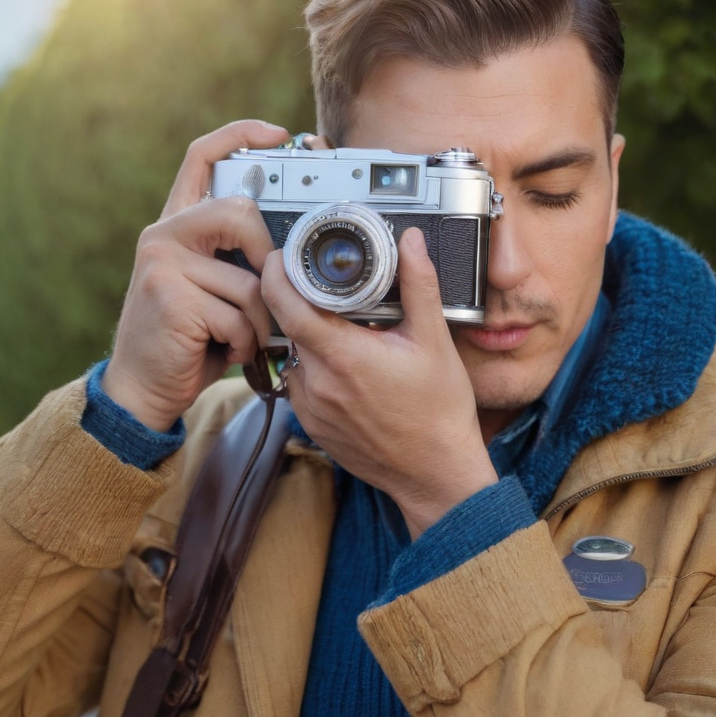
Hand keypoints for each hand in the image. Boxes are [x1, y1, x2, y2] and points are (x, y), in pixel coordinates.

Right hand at [102, 120, 287, 430]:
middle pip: (238, 212)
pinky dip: (245, 342)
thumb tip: (290, 249)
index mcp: (176, 225)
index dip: (240, 134)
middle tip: (266, 293)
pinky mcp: (169, 295)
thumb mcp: (212, 289)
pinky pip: (238, 314)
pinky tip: (226, 351)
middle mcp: (163, 235)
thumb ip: (238, 259)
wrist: (143, 389)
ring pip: (248, 279)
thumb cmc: (190, 341)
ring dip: (258, 321)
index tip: (276, 133)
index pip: (202, 157)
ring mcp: (162, 262)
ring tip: (241, 338)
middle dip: (267, 257)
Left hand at [262, 227, 497, 537]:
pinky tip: (346, 369)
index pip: (287, 306)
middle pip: (290, 327)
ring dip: (311, 339)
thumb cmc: (439, 413)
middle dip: (302, 303)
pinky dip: (316, 369)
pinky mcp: (312, 426)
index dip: (276, 276)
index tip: (281, 257)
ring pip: (295, 356)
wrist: (435, 474)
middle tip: (326, 289)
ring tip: (345, 332)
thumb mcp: (435, 342)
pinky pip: (301, 384)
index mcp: (344, 356)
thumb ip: (418, 285)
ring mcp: (311, 408)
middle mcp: (318, 383)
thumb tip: (410, 242)